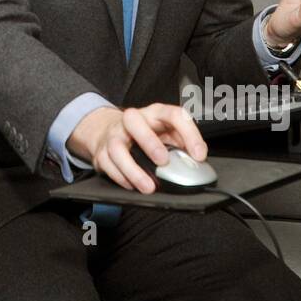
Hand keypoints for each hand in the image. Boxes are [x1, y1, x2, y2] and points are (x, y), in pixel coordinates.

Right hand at [67, 103, 205, 194]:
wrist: (108, 130)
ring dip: (133, 169)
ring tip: (149, 187)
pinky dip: (121, 178)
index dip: (189, 134)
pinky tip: (133, 186)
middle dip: (149, 142)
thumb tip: (196, 164)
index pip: (173, 115)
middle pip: (133, 121)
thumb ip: (181, 145)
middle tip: (163, 162)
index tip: (199, 155)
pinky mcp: (101, 152)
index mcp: (154, 113)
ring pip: (116, 148)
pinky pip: (108, 165)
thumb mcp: (167, 133)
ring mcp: (114, 135)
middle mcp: (132, 120)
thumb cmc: (146, 133)